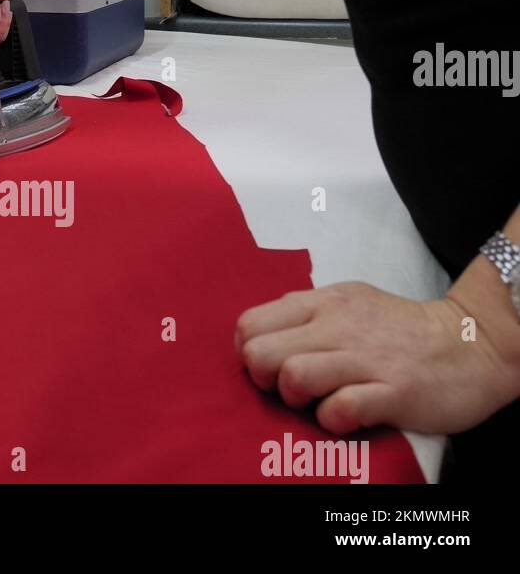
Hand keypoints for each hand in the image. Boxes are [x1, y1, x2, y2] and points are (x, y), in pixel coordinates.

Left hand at [236, 282, 519, 434]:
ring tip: (317, 402)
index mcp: (323, 303)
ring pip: (293, 376)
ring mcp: (366, 359)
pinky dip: (334, 419)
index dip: (249, 351)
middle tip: (288, 390)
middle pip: (259, 353)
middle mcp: (339, 325)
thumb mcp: (348, 304)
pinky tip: (346, 416)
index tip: (270, 366)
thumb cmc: (399, 330)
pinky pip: (340, 408)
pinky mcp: (394, 392)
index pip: (250, 323)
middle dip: (263, 379)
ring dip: (295, 399)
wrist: (473, 344)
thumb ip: (304, 316)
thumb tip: (257, 336)